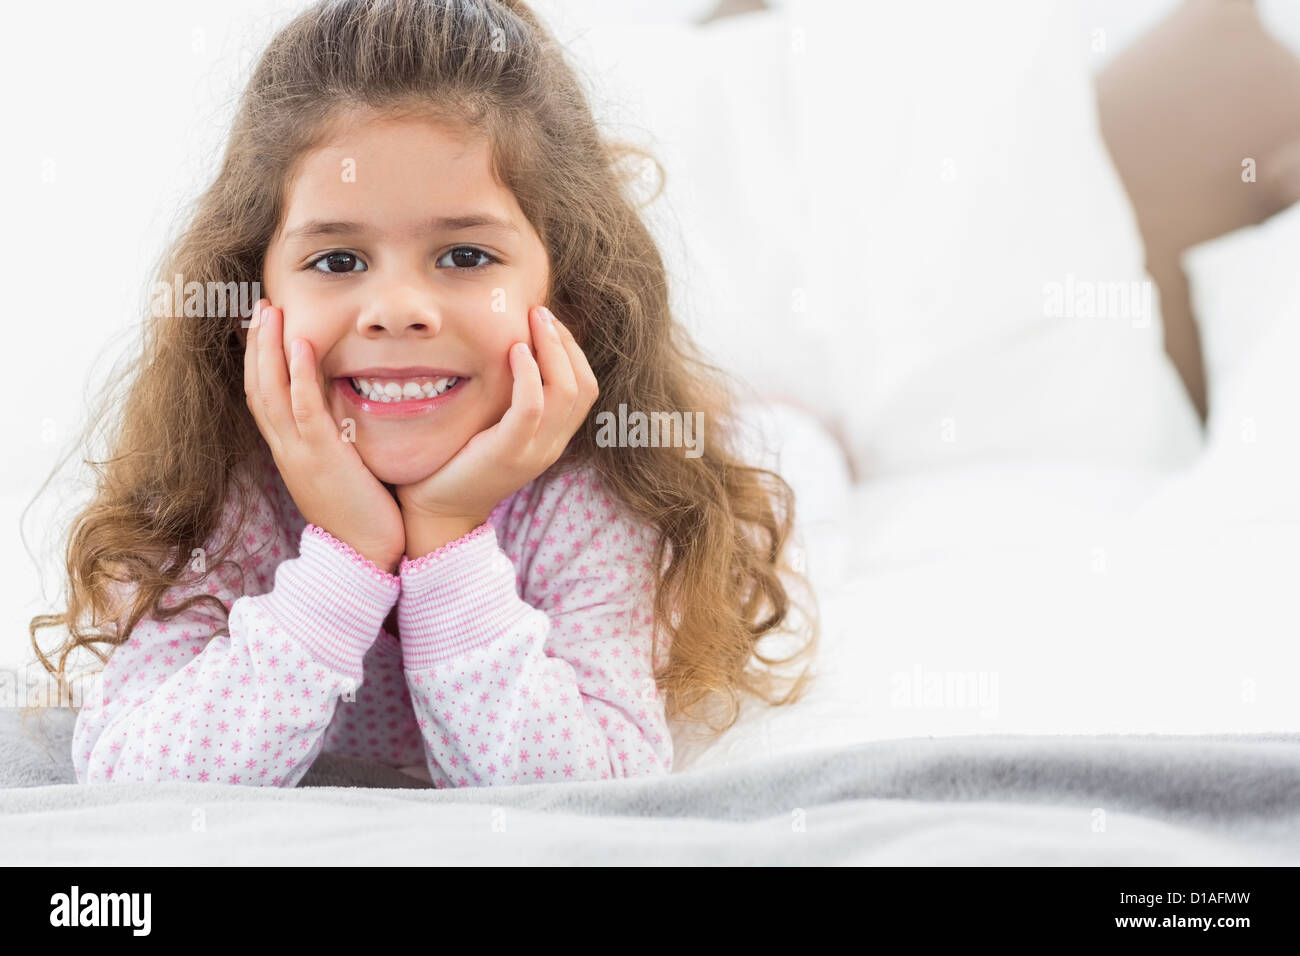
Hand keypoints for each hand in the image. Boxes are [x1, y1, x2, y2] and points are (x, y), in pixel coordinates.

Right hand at [243, 298, 405, 572]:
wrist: (366, 558)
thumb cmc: (363, 515)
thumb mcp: (344, 468)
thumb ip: (339, 438)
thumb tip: (346, 410)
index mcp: (291, 451)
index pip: (265, 397)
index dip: (260, 360)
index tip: (262, 327)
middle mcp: (287, 449)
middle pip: (258, 387)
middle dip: (257, 344)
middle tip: (260, 305)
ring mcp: (299, 454)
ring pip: (271, 391)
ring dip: (269, 348)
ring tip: (270, 310)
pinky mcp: (322, 459)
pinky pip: (304, 410)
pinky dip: (299, 375)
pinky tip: (301, 345)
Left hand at [396, 305, 597, 534]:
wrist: (436, 510)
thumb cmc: (455, 462)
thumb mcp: (491, 426)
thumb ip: (507, 398)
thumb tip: (507, 349)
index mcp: (551, 439)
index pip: (584, 388)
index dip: (571, 350)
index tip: (546, 322)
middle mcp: (551, 445)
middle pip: (584, 386)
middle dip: (566, 342)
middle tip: (540, 312)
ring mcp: (534, 451)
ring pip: (567, 391)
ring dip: (553, 348)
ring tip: (533, 320)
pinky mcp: (508, 452)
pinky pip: (532, 406)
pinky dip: (528, 372)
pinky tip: (514, 350)